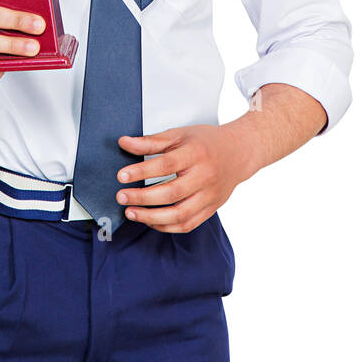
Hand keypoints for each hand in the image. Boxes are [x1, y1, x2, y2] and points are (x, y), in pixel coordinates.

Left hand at [115, 122, 252, 232]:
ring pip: (180, 214)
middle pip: (171, 193)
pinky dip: (166, 227)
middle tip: (121, 197)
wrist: (238, 153)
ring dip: (152, 217)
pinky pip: (187, 224)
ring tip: (131, 213)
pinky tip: (150, 221)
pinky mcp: (211, 209)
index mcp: (196, 154)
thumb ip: (151, 141)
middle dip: (142, 198)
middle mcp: (205, 177)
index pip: (166, 165)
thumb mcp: (180, 134)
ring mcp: (210, 196)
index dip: (142, 172)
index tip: (121, 176)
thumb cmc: (206, 143)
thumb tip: (123, 143)